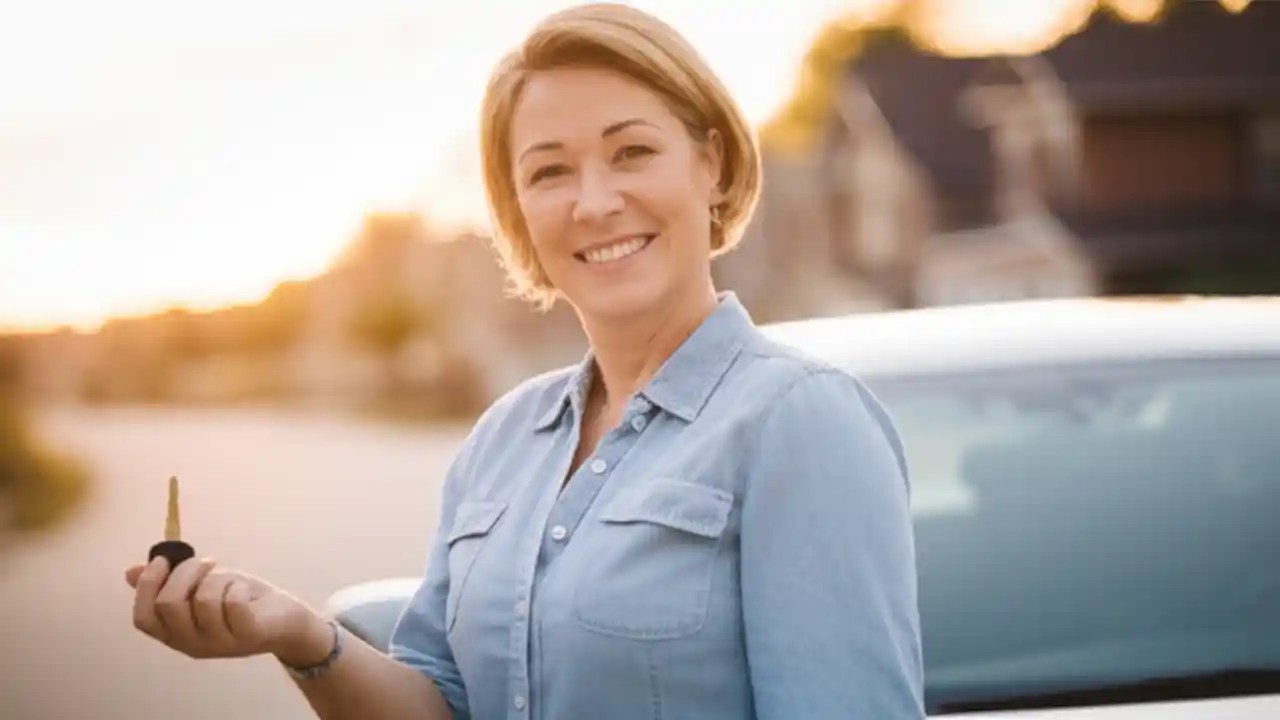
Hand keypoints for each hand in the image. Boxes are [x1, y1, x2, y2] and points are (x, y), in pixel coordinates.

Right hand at [126, 557, 332, 666]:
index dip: (147, 586)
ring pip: (202, 600)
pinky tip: (244, 590)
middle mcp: (192, 644)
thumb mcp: (201, 588)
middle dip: (185, 572)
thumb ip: (169, 583)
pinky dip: (237, 587)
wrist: (286, 620)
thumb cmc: (240, 601)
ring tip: (228, 577)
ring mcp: (219, 643)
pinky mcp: (247, 635)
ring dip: (216, 577)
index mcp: (175, 634)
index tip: (163, 560)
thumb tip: (131, 572)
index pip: (143, 619)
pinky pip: (232, 603)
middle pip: (168, 604)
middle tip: (206, 563)